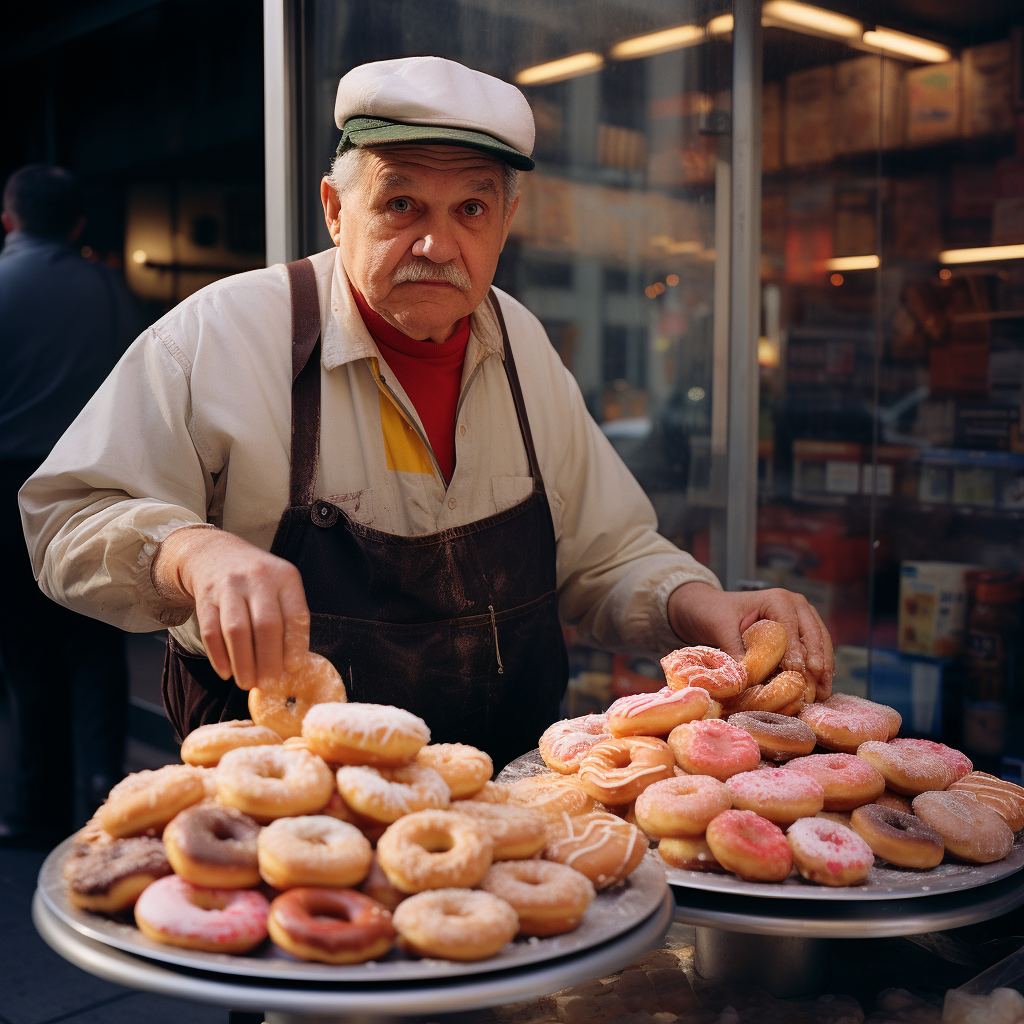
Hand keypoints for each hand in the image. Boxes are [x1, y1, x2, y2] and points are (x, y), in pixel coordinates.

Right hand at [151, 526, 310, 688]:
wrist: (214, 552)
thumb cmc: (257, 580)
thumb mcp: (280, 586)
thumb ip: (288, 618)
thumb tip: (293, 665)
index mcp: (285, 576)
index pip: (296, 615)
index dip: (296, 645)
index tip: (294, 669)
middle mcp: (258, 578)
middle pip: (266, 625)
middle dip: (269, 660)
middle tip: (270, 685)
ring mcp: (229, 586)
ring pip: (237, 630)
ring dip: (243, 662)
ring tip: (248, 683)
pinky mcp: (205, 596)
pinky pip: (211, 631)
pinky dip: (219, 656)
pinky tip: (226, 672)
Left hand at [667, 581, 833, 700]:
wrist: (707, 608)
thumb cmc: (712, 613)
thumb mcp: (719, 627)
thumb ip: (733, 648)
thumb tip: (746, 677)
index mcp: (777, 599)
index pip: (791, 626)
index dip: (795, 649)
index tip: (797, 671)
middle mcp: (795, 606)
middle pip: (814, 634)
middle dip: (818, 660)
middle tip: (817, 685)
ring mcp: (801, 620)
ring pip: (821, 644)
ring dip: (824, 669)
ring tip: (823, 694)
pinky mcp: (800, 635)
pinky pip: (814, 652)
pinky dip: (817, 671)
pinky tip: (818, 690)